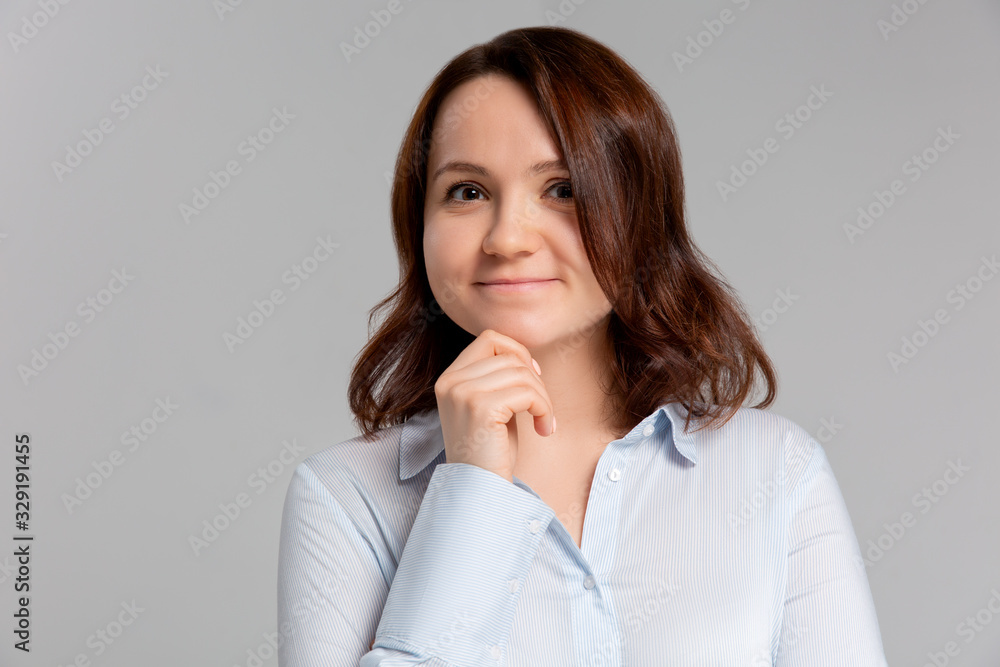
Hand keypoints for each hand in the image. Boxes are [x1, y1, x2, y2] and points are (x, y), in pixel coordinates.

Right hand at [433, 329, 555, 482]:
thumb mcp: (489, 406)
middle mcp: (451, 382)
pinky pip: (528, 393)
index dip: (517, 353)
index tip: (532, 380)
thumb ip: (498, 378)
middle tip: (541, 409)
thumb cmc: (490, 452)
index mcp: (449, 378)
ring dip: (542, 398)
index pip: (490, 339)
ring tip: (543, 422)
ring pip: (522, 373)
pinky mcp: (481, 408)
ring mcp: (463, 393)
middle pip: (511, 356)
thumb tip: (527, 357)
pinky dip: (544, 409)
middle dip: (536, 381)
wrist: (479, 490)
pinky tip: (543, 429)